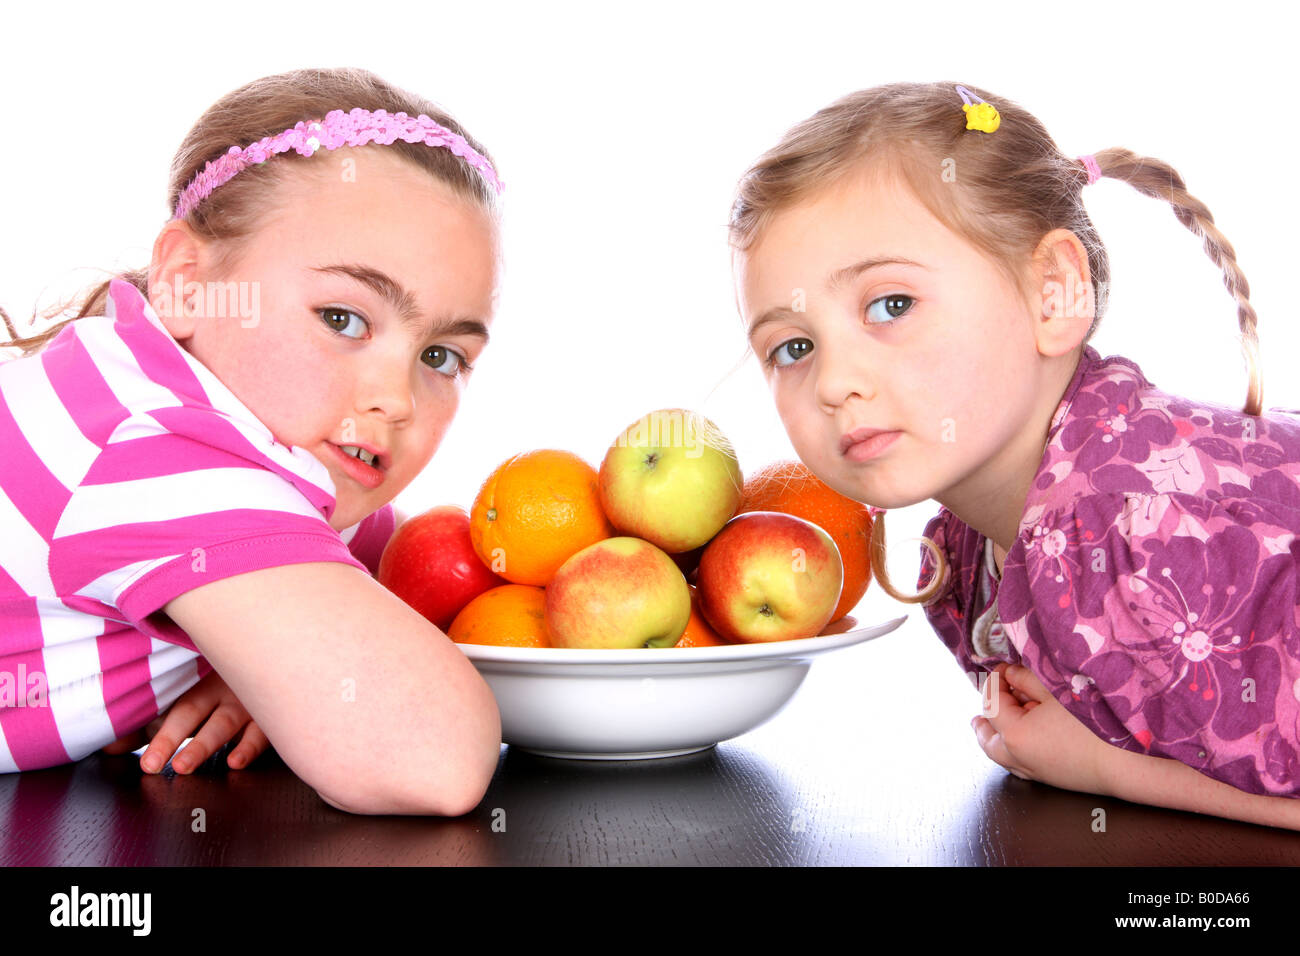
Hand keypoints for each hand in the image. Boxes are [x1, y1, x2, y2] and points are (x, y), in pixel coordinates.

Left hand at [100, 670, 270, 773]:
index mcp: (193, 683)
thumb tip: (107, 746)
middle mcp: (218, 689)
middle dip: (169, 738)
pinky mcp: (268, 717)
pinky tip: (236, 761)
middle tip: (151, 763)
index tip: (141, 760)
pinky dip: (249, 747)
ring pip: (223, 723)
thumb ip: (143, 726)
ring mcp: (245, 702)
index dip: (152, 732)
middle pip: (190, 710)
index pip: (167, 705)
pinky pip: (262, 731)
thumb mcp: (180, 703)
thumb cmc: (216, 691)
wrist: (267, 657)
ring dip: (202, 745)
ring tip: (183, 766)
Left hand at [970, 662, 1114, 796]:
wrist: (1128, 763)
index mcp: (1015, 734)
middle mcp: (1018, 758)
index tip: (1005, 667)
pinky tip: (1015, 741)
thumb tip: (1009, 675)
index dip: (995, 680)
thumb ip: (1027, 679)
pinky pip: (1016, 765)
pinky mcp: (1050, 779)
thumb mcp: (1058, 691)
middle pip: (987, 735)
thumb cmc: (1095, 724)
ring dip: (991, 735)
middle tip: (989, 695)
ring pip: (999, 754)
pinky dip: (1007, 750)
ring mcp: (1033, 772)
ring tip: (985, 723)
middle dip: (985, 713)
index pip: (992, 702)